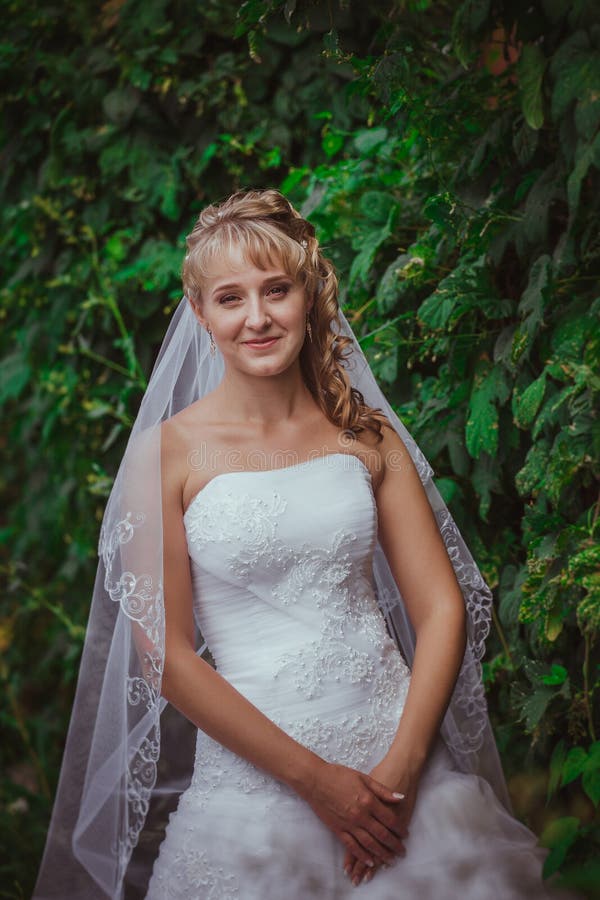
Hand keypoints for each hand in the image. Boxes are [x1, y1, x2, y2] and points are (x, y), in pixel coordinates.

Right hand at [343, 759, 418, 886]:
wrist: (315, 780)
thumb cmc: (339, 775)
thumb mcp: (363, 777)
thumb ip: (382, 790)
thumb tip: (400, 798)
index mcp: (368, 800)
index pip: (389, 819)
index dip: (399, 828)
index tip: (405, 835)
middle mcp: (360, 815)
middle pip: (381, 834)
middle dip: (393, 845)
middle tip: (402, 852)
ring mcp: (348, 824)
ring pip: (369, 843)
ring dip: (381, 854)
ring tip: (390, 861)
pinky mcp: (338, 830)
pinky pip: (352, 846)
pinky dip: (362, 855)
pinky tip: (370, 861)